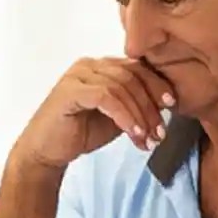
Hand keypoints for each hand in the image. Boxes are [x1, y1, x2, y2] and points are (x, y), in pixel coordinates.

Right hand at [13, 57, 175, 168]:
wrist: (46, 152)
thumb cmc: (80, 133)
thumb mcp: (117, 117)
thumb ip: (135, 105)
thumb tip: (166, 104)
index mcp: (101, 66)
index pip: (137, 67)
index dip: (158, 85)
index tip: (172, 106)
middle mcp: (89, 64)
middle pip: (132, 75)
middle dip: (150, 105)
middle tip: (159, 132)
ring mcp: (78, 75)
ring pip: (122, 87)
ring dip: (139, 115)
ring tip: (146, 138)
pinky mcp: (70, 90)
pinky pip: (106, 97)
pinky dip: (124, 115)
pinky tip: (133, 133)